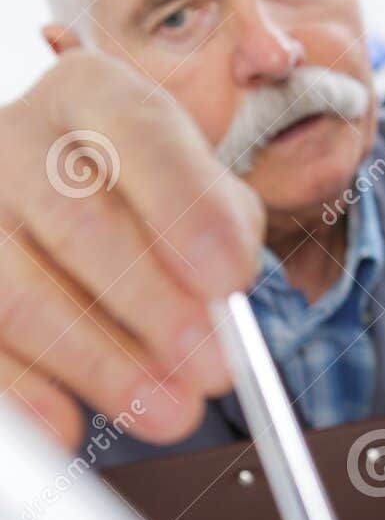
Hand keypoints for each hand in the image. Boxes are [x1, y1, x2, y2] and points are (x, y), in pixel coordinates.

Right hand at [0, 52, 263, 448]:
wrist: (60, 205)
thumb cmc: (143, 198)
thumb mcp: (202, 189)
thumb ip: (224, 226)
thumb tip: (223, 289)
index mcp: (90, 95)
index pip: (140, 135)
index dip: (186, 208)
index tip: (229, 276)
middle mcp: (14, 139)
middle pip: (76, 221)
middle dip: (152, 303)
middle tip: (211, 366)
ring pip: (17, 292)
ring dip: (99, 361)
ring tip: (169, 409)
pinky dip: (23, 389)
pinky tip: (66, 424)